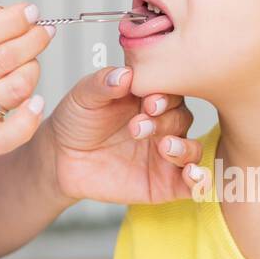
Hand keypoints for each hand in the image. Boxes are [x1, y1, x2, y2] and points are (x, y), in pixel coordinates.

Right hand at [0, 2, 54, 182]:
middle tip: (43, 33)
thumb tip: (4, 11)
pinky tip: (37, 103)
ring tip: (31, 65)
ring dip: (32, 70)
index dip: (12, 19)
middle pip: (0, 57)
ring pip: (13, 87)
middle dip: (31, 40)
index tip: (31, 12)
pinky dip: (29, 118)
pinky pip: (8, 134)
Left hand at [44, 66, 205, 204]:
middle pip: (182, 118)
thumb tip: (125, 74)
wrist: (60, 158)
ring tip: (164, 147)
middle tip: (137, 127)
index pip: (170, 91)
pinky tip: (193, 175)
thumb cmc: (76, 120)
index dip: (164, 96)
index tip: (148, 102)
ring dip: (184, 148)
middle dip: (165, 122)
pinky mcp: (164, 183)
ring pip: (192, 149)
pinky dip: (200, 179)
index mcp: (149, 97)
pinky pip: (191, 184)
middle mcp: (163, 124)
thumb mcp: (84, 96)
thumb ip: (102, 84)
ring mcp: (165, 154)